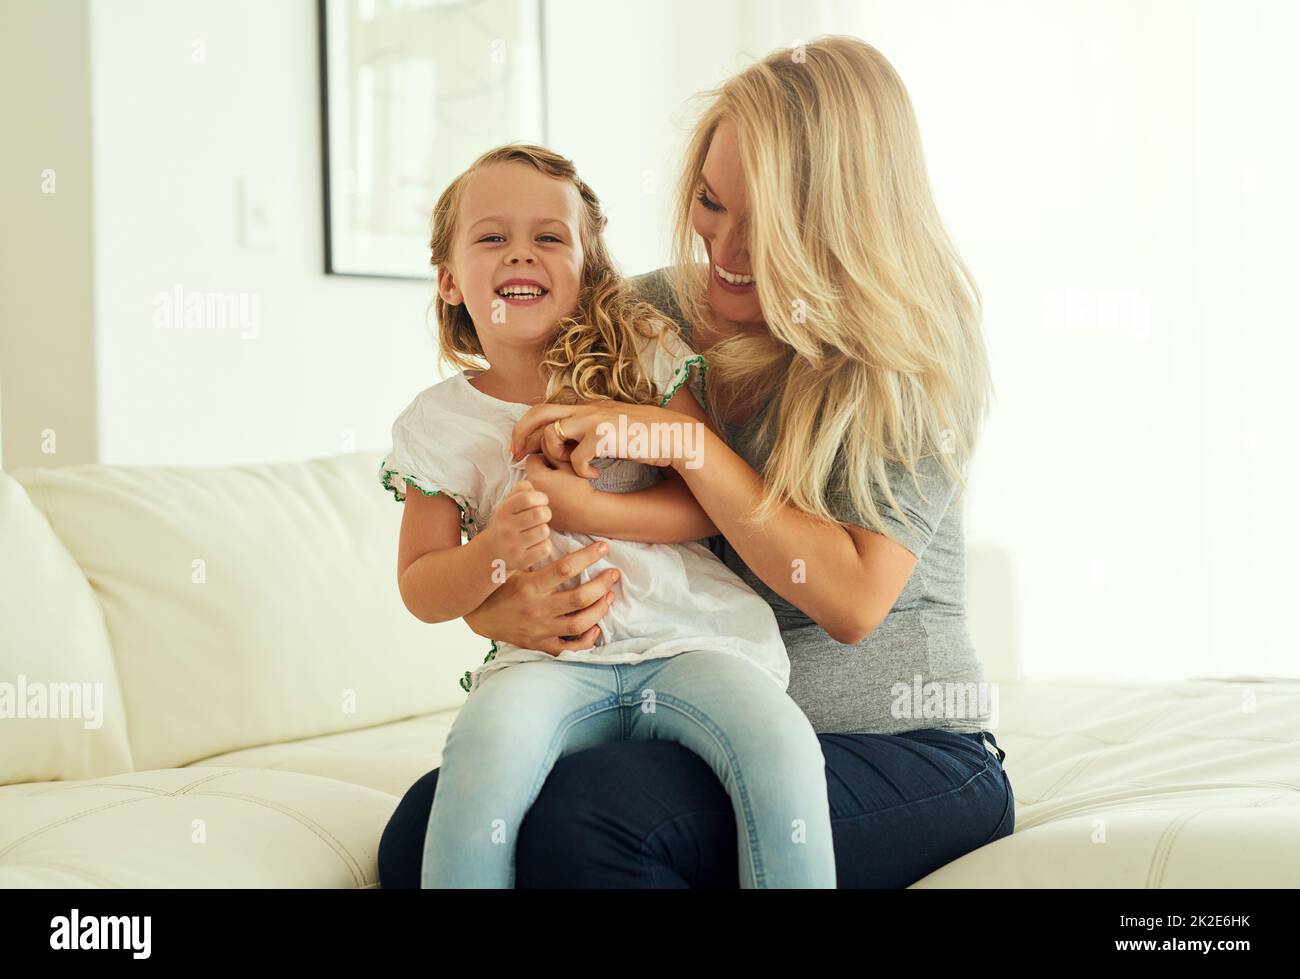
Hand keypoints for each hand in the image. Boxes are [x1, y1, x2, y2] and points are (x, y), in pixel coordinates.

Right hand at [464, 540, 620, 655]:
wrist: (479, 617)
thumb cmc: (499, 587)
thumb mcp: (512, 568)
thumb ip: (533, 555)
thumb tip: (555, 535)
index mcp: (530, 586)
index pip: (566, 568)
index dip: (588, 556)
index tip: (603, 547)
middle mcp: (537, 609)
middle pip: (580, 597)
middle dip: (602, 584)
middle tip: (613, 574)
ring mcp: (540, 629)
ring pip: (580, 623)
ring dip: (600, 609)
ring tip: (609, 596)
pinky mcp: (541, 644)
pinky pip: (568, 647)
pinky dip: (586, 640)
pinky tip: (596, 628)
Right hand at [485, 479, 551, 572]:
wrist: (491, 554)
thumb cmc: (507, 524)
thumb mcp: (508, 505)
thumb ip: (520, 491)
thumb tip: (532, 487)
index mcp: (503, 511)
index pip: (528, 497)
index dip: (541, 497)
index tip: (542, 502)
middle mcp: (506, 528)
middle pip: (540, 513)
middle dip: (546, 513)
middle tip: (542, 517)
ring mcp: (512, 546)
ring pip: (544, 531)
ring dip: (544, 530)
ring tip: (537, 531)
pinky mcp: (520, 561)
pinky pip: (545, 548)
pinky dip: (544, 545)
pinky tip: (536, 544)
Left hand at [510, 400, 687, 476]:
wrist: (674, 435)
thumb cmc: (648, 435)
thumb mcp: (614, 425)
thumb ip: (592, 428)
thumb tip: (572, 441)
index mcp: (588, 407)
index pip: (545, 409)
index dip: (526, 427)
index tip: (521, 448)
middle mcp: (587, 409)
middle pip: (538, 414)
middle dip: (522, 435)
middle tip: (517, 455)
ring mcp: (594, 419)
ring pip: (552, 435)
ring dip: (556, 457)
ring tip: (575, 469)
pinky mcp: (604, 435)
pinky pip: (576, 457)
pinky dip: (582, 471)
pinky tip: (595, 475)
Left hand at [522, 452, 594, 532]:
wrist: (589, 512)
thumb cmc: (580, 489)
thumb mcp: (567, 465)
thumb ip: (552, 453)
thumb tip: (543, 444)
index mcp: (536, 476)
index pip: (531, 459)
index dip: (543, 458)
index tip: (554, 464)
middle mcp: (531, 491)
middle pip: (530, 474)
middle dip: (540, 472)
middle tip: (557, 477)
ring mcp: (533, 504)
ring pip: (533, 487)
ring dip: (541, 485)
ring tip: (558, 489)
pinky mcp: (538, 513)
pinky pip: (537, 501)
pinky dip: (543, 499)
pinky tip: (557, 500)